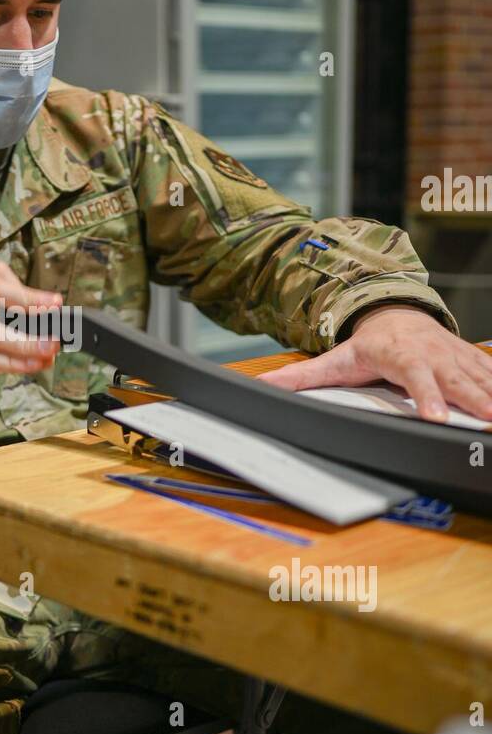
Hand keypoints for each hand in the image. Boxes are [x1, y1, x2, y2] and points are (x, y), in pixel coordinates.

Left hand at [259, 306, 491, 423]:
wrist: (395, 313)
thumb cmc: (367, 344)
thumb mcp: (334, 359)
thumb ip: (301, 377)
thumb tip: (265, 386)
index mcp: (400, 354)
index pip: (415, 375)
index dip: (426, 395)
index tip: (434, 416)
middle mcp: (431, 353)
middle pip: (454, 378)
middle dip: (473, 399)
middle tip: (488, 420)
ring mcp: (453, 355)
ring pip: (478, 376)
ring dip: (491, 395)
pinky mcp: (468, 359)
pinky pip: (489, 372)